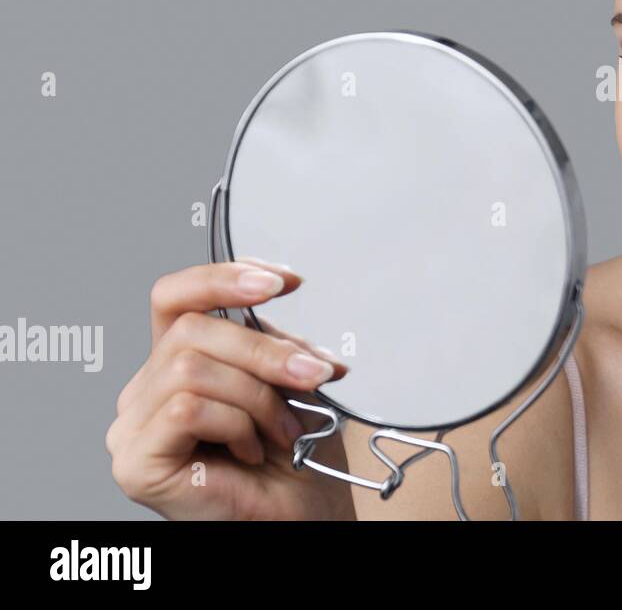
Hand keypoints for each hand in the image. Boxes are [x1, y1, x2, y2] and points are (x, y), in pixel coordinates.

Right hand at [107, 259, 354, 519]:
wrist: (301, 519)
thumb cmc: (297, 459)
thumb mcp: (289, 380)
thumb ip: (271, 338)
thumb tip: (277, 288)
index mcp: (176, 363)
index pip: (175, 296)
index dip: (223, 277)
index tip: (284, 281)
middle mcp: (145, 391)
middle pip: (191, 329)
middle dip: (265, 350)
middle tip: (315, 373)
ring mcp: (132, 428)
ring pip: (190, 368)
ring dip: (256, 395)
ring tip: (284, 430)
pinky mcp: (135, 462)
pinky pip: (186, 409)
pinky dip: (235, 424)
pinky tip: (252, 451)